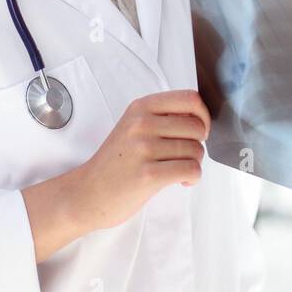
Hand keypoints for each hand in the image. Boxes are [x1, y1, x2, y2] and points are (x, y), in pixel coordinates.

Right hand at [72, 90, 210, 230]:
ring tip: (178, 169)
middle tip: (185, 155)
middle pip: (197, 127)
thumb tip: (200, 118)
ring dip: (194, 164)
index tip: (200, 129)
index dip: (203, 115)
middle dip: (199, 144)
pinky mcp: (149, 174)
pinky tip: (181, 181)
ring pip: (196, 151)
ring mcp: (144, 148)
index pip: (190, 99)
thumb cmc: (115, 162)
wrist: (89, 192)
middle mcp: (142, 124)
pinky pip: (191, 169)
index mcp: (141, 107)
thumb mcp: (133, 127)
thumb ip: (162, 117)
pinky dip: (193, 178)